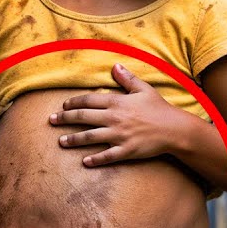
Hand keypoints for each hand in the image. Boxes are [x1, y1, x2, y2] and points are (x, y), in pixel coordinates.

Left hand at [49, 63, 207, 165]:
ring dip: (73, 139)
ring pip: (90, 137)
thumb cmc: (159, 108)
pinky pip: (107, 156)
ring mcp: (119, 136)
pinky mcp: (126, 151)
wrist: (175, 129)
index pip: (89, 100)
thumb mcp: (144, 89)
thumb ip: (127, 78)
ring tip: (61, 142)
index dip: (74, 102)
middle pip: (83, 117)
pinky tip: (84, 162)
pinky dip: (95, 160)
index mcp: (117, 102)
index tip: (64, 105)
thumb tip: (115, 66)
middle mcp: (114, 118)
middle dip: (65, 119)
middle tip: (52, 121)